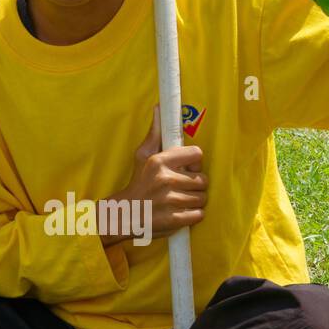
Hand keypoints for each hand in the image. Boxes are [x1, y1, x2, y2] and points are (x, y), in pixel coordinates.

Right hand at [101, 108, 206, 246]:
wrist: (125, 214)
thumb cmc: (138, 182)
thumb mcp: (142, 156)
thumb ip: (156, 133)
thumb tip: (159, 107)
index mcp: (159, 161)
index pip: (197, 154)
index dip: (194, 163)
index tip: (186, 168)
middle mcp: (166, 180)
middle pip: (203, 179)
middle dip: (196, 184)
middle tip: (183, 187)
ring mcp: (170, 201)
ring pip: (202, 198)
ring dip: (195, 200)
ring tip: (181, 200)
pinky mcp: (174, 220)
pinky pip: (199, 214)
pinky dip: (193, 215)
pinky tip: (181, 211)